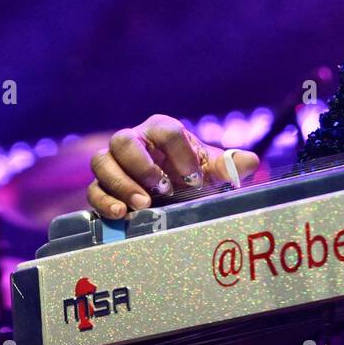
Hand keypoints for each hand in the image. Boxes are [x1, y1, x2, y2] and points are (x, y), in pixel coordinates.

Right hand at [86, 114, 259, 218]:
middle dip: (142, 166)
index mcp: (162, 130)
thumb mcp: (213, 170)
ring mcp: (114, 163)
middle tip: (163, 189)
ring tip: (143, 206)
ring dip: (121, 184)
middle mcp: (134, 141)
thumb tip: (250, 161)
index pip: (166, 130)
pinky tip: (122, 215)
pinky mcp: (103, 186)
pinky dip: (105, 202)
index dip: (181, 153)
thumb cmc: (192, 174)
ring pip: (102, 162)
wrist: (174, 192)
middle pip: (123, 140)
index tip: (194, 177)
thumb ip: (230, 165)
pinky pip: (93, 190)